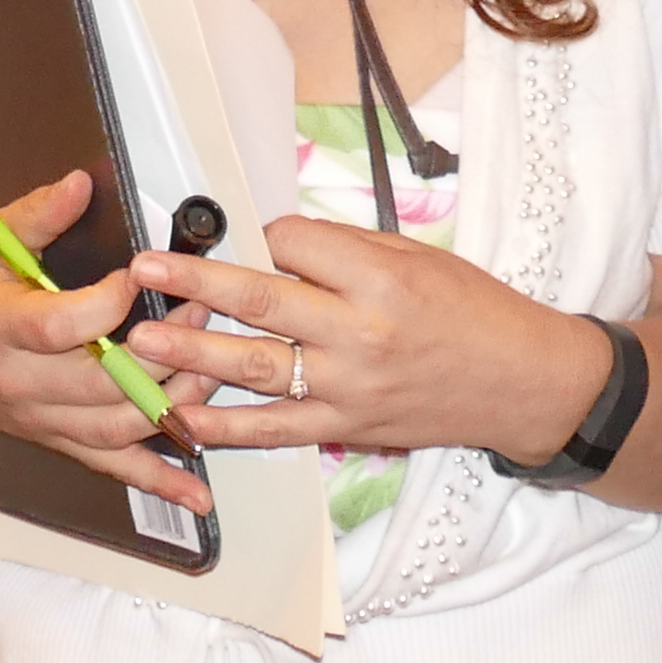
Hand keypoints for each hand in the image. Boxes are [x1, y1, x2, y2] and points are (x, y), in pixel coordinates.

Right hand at [0, 169, 216, 512]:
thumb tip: (81, 184)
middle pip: (99, 383)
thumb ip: (38, 214)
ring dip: (172, 404)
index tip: (137, 274)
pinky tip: (196, 492)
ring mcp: (39, 417)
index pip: (57, 325)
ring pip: (114, 426)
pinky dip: (157, 481)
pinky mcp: (55, 439)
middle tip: (199, 314)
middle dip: (160, 352)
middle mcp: (19, 381)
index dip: (105, 305)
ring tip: (212, 369)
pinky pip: (110, 466)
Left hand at [127, 212, 609, 464]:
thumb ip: (346, 251)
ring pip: (255, 369)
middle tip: (143, 272)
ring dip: (192, 353)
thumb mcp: (418, 257)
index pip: (295, 246)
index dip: (265, 235)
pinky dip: (227, 426)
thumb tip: (278, 240)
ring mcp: (349, 389)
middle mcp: (360, 335)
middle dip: (195, 284)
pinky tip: (185, 416)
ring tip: (142, 341)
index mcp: (380, 280)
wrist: (519, 382)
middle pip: (261, 303)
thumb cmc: (474, 310)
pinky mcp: (346, 428)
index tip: (250, 233)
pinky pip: (275, 429)